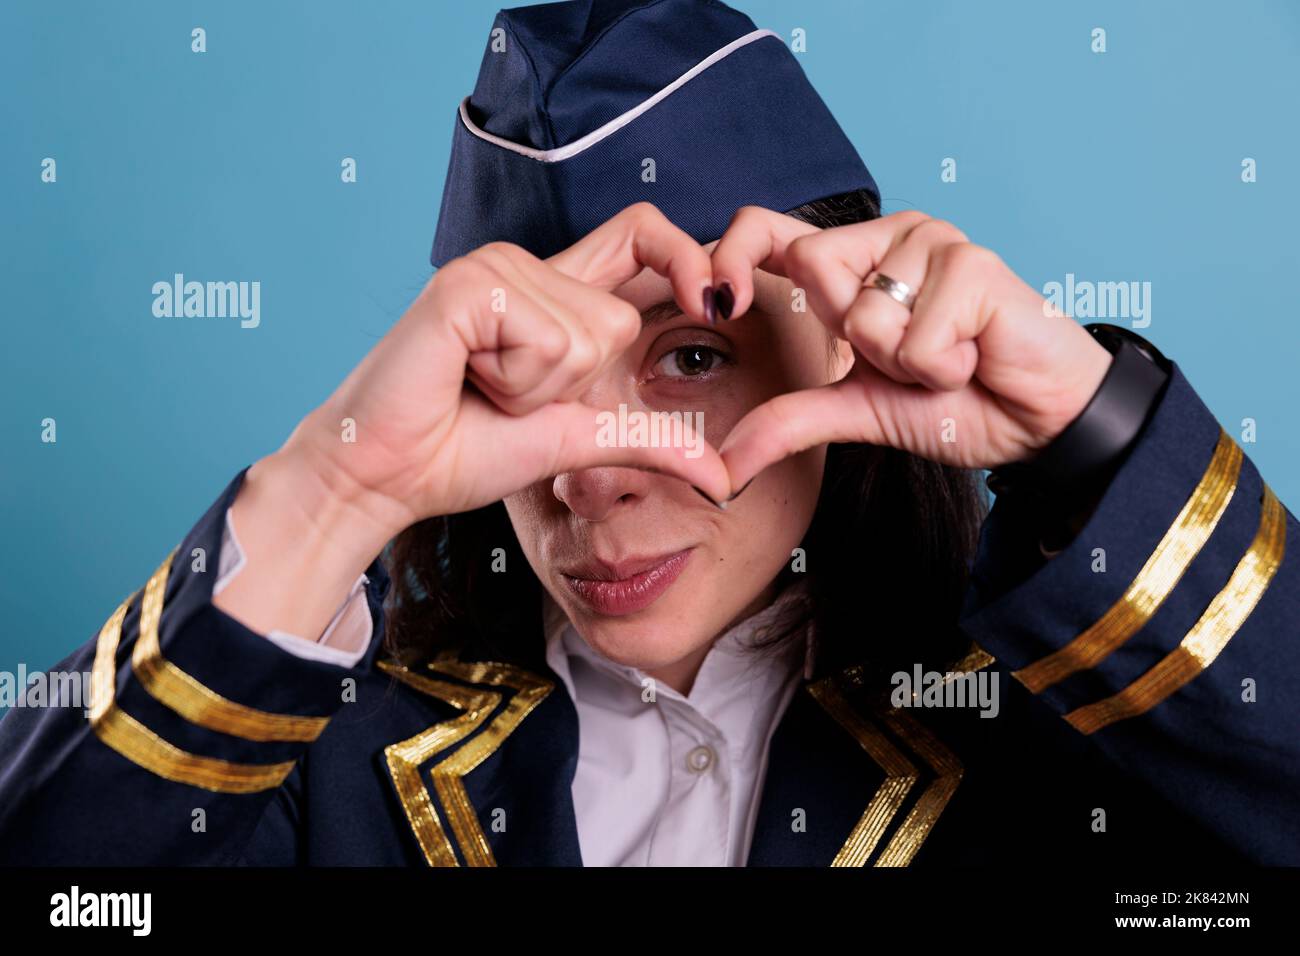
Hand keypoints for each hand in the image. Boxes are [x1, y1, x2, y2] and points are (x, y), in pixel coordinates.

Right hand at [217, 204, 728, 639]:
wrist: (386, 477)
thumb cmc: (465, 451)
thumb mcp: (578, 441)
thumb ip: (650, 439)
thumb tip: (726, 478)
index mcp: (553, 293)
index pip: (642, 234)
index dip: (687, 256)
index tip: (715, 302)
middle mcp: (524, 265)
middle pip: (618, 317)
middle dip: (577, 384)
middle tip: (505, 394)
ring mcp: (494, 267)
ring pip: (586, 335)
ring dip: (538, 389)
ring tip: (479, 386)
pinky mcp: (468, 285)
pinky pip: (546, 341)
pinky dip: (515, 382)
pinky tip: (464, 375)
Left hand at [709, 207, 1114, 490]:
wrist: (1039, 422)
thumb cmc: (957, 403)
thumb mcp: (858, 412)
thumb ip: (790, 421)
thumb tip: (724, 465)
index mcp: (854, 263)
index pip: (771, 231)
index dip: (733, 254)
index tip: (718, 303)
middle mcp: (889, 238)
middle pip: (811, 264)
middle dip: (852, 338)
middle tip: (907, 358)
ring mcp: (932, 241)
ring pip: (863, 313)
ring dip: (903, 362)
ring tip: (949, 359)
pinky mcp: (972, 262)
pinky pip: (913, 336)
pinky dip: (940, 367)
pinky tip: (976, 355)